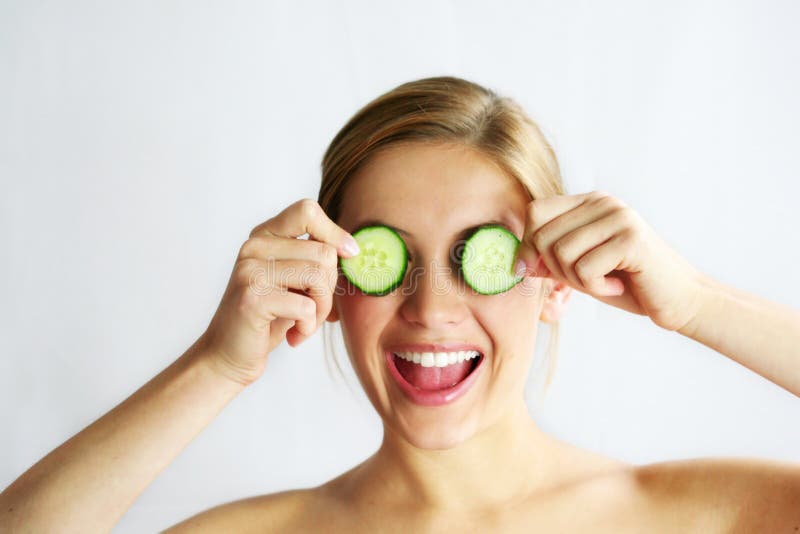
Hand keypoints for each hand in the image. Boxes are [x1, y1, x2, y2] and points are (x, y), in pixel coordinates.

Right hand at [196, 199, 358, 384]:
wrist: (229, 356)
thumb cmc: (269, 319)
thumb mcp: (294, 281)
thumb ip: (314, 260)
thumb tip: (354, 250)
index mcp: (264, 236)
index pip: (306, 210)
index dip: (335, 232)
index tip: (349, 254)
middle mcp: (254, 247)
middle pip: (323, 252)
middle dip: (330, 288)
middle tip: (315, 311)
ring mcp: (250, 271)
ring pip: (317, 277)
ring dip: (321, 309)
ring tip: (306, 323)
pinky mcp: (252, 298)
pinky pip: (305, 306)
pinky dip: (309, 326)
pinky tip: (295, 335)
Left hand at [514, 190, 709, 330]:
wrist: (680, 300)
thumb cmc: (628, 284)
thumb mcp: (580, 270)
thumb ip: (550, 260)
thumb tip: (515, 261)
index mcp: (589, 203)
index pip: (536, 212)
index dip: (527, 244)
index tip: (535, 270)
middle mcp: (604, 203)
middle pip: (543, 234)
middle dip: (555, 268)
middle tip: (586, 280)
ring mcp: (619, 217)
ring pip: (561, 252)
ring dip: (577, 280)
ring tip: (605, 282)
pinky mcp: (631, 239)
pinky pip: (585, 268)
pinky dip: (596, 287)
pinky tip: (619, 285)